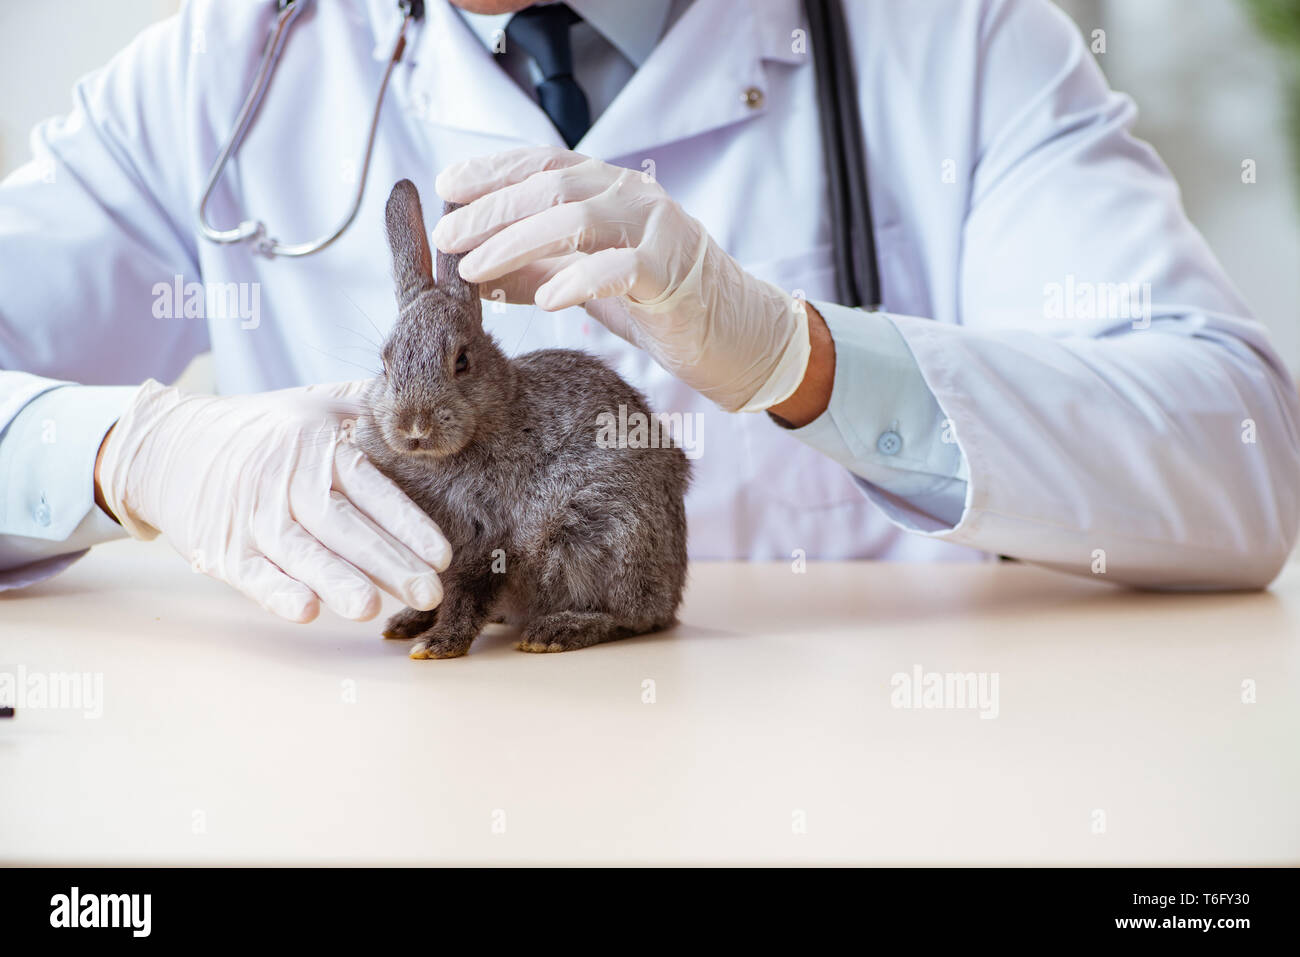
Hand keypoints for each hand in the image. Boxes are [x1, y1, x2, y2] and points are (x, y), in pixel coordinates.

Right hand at [96, 380, 451, 622]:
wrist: (167, 444)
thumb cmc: (261, 429)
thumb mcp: (313, 405)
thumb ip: (367, 409)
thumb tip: (428, 407)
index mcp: (316, 445)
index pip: (369, 486)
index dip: (406, 521)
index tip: (441, 553)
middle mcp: (285, 480)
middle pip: (342, 525)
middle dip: (388, 562)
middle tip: (428, 593)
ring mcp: (252, 516)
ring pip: (300, 552)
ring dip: (336, 581)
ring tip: (372, 609)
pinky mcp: (223, 549)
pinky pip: (252, 574)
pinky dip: (277, 593)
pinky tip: (306, 611)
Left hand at [432, 146, 811, 412]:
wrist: (733, 336)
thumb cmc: (657, 304)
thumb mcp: (585, 280)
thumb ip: (536, 268)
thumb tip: (472, 268)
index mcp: (611, 190)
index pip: (544, 164)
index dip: (493, 171)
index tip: (446, 187)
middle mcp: (633, 197)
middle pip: (552, 187)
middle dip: (492, 210)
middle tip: (447, 236)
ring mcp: (657, 230)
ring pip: (579, 219)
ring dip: (519, 241)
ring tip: (477, 266)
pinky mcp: (675, 273)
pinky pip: (621, 269)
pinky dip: (579, 279)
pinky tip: (547, 299)